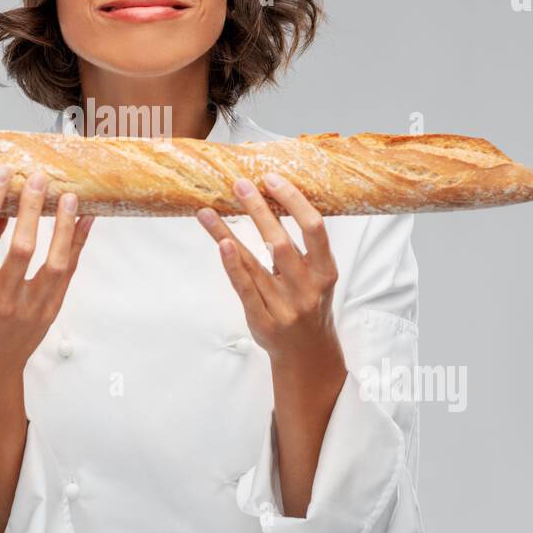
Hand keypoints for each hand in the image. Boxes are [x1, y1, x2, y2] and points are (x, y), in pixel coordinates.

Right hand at [0, 164, 94, 393]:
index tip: (0, 173)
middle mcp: (1, 298)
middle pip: (21, 246)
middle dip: (30, 208)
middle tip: (38, 178)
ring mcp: (29, 306)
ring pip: (52, 261)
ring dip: (61, 225)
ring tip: (68, 196)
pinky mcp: (50, 311)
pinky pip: (68, 273)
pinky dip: (77, 244)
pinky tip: (84, 220)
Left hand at [195, 172, 343, 367]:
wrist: (307, 353)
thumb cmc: (308, 302)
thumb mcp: (317, 275)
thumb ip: (299, 246)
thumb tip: (268, 200)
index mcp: (326, 271)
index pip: (313, 228)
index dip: (293, 201)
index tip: (271, 179)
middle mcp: (307, 288)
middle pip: (281, 242)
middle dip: (259, 210)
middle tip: (240, 184)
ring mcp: (284, 307)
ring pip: (254, 263)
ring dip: (228, 233)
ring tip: (207, 212)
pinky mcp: (263, 321)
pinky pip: (244, 288)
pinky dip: (232, 265)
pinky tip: (220, 243)